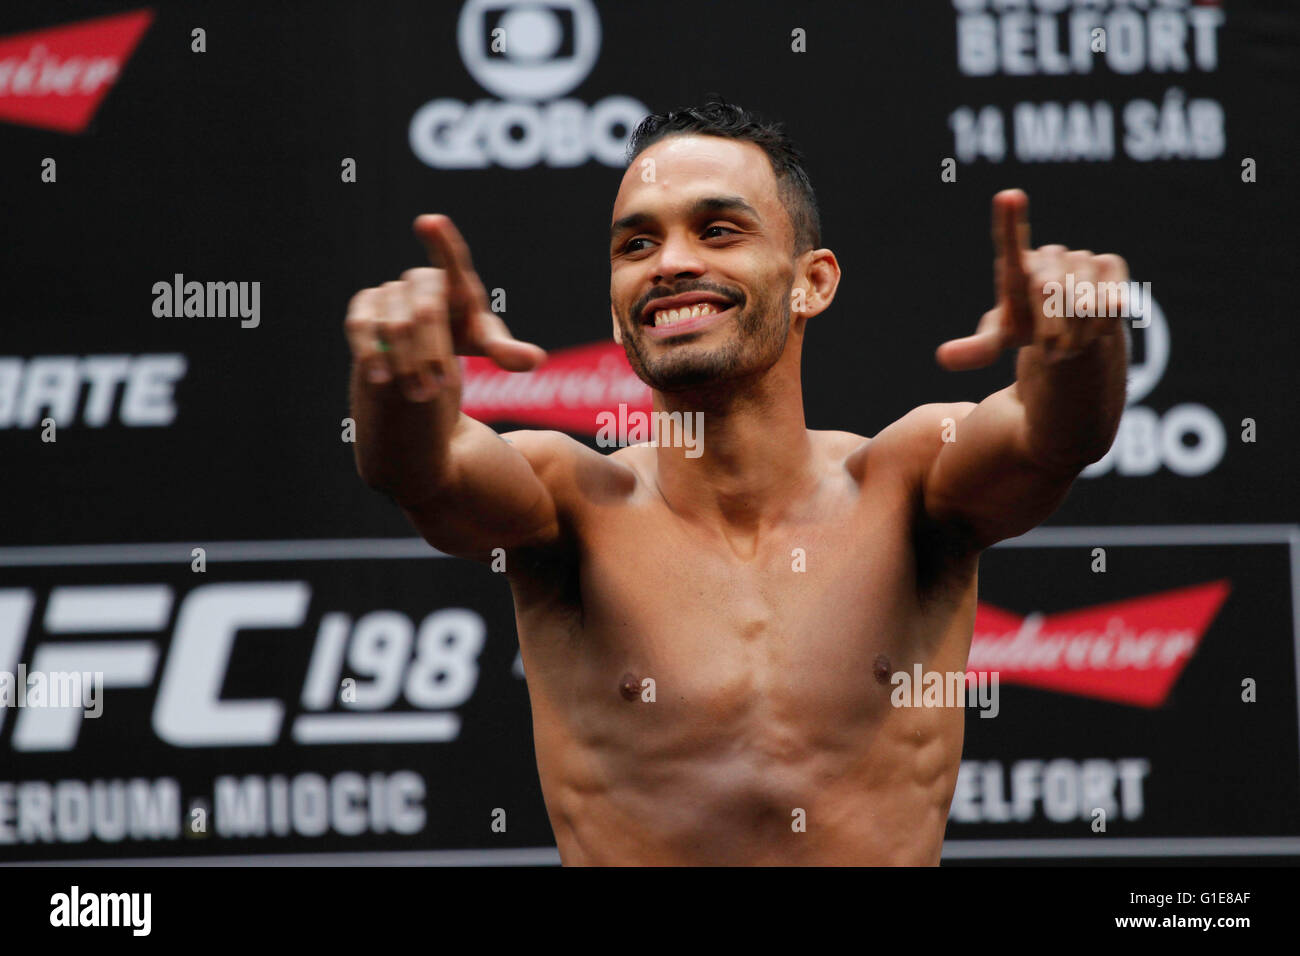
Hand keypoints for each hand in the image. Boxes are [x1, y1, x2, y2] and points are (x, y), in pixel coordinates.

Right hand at [344, 215, 546, 401]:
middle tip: (440, 387)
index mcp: (456, 284)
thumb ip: (506, 350)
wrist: (421, 338)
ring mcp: (390, 290)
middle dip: (433, 352)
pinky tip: (380, 378)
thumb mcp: (484, 342)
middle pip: (427, 310)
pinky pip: (360, 326)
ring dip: (406, 361)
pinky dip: (370, 353)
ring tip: (419, 393)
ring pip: (395, 325)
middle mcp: (421, 280)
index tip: (431, 220)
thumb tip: (537, 360)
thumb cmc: (462, 333)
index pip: (453, 260)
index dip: (443, 241)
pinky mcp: (364, 306)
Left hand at [935, 189, 1128, 370]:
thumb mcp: (1000, 339)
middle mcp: (1046, 256)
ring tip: (1069, 344)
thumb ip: (977, 348)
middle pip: (1047, 288)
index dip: (1008, 219)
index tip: (1008, 196)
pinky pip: (1110, 295)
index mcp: (1014, 270)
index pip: (1008, 242)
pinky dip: (1102, 320)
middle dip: (1048, 326)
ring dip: (1075, 332)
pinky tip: (1095, 328)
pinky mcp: (1109, 264)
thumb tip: (944, 357)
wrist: (1070, 325)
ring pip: (1081, 298)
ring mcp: (1079, 257)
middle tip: (1048, 351)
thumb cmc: (1026, 327)